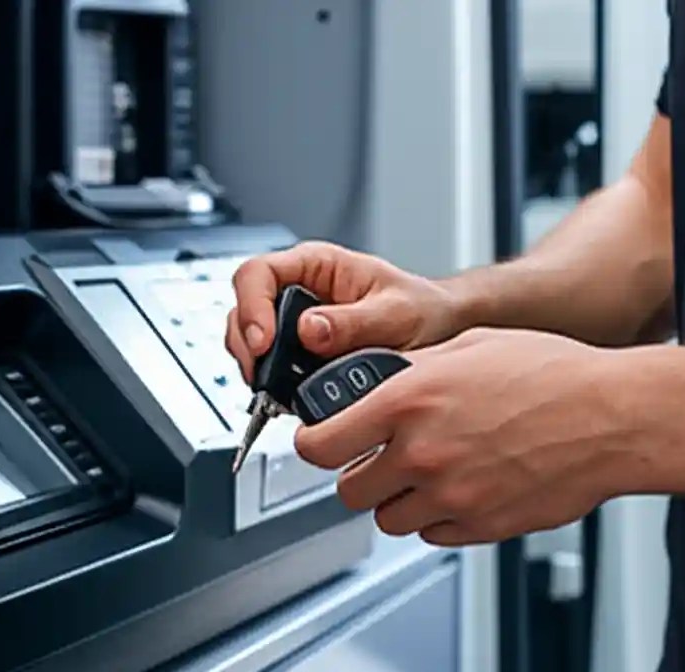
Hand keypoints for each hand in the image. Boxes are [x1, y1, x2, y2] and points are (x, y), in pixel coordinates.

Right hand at [226, 241, 464, 382]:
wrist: (440, 331)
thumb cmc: (423, 309)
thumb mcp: (396, 314)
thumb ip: (354, 322)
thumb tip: (309, 330)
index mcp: (316, 265)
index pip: (259, 273)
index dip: (252, 306)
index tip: (264, 342)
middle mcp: (299, 290)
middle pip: (244, 308)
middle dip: (248, 344)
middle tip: (263, 375)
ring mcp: (295, 322)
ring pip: (250, 338)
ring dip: (256, 365)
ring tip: (275, 388)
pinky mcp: (299, 353)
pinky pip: (269, 364)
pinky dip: (271, 381)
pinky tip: (285, 393)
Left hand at [295, 328, 644, 545]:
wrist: (612, 417)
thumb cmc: (552, 374)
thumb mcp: (468, 347)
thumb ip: (411, 371)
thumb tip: (374, 385)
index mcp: (409, 402)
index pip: (320, 445)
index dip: (313, 445)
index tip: (318, 443)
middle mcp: (422, 453)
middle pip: (348, 491)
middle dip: (358, 475)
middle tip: (379, 459)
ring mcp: (451, 496)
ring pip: (388, 519)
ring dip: (398, 500)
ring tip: (429, 472)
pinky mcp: (481, 526)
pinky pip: (433, 534)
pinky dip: (438, 518)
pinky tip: (462, 488)